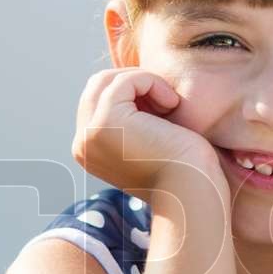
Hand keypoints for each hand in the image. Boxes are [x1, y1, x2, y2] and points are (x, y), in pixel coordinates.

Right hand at [72, 68, 228, 206]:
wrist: (191, 193)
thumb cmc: (183, 170)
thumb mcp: (150, 141)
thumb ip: (134, 120)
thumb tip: (133, 85)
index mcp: (88, 150)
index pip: (98, 101)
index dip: (132, 95)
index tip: (164, 111)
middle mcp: (81, 144)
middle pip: (97, 86)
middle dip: (133, 84)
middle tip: (167, 103)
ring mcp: (88, 133)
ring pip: (108, 80)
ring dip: (144, 82)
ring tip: (170, 105)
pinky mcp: (104, 122)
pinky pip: (125, 80)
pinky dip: (152, 82)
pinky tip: (172, 104)